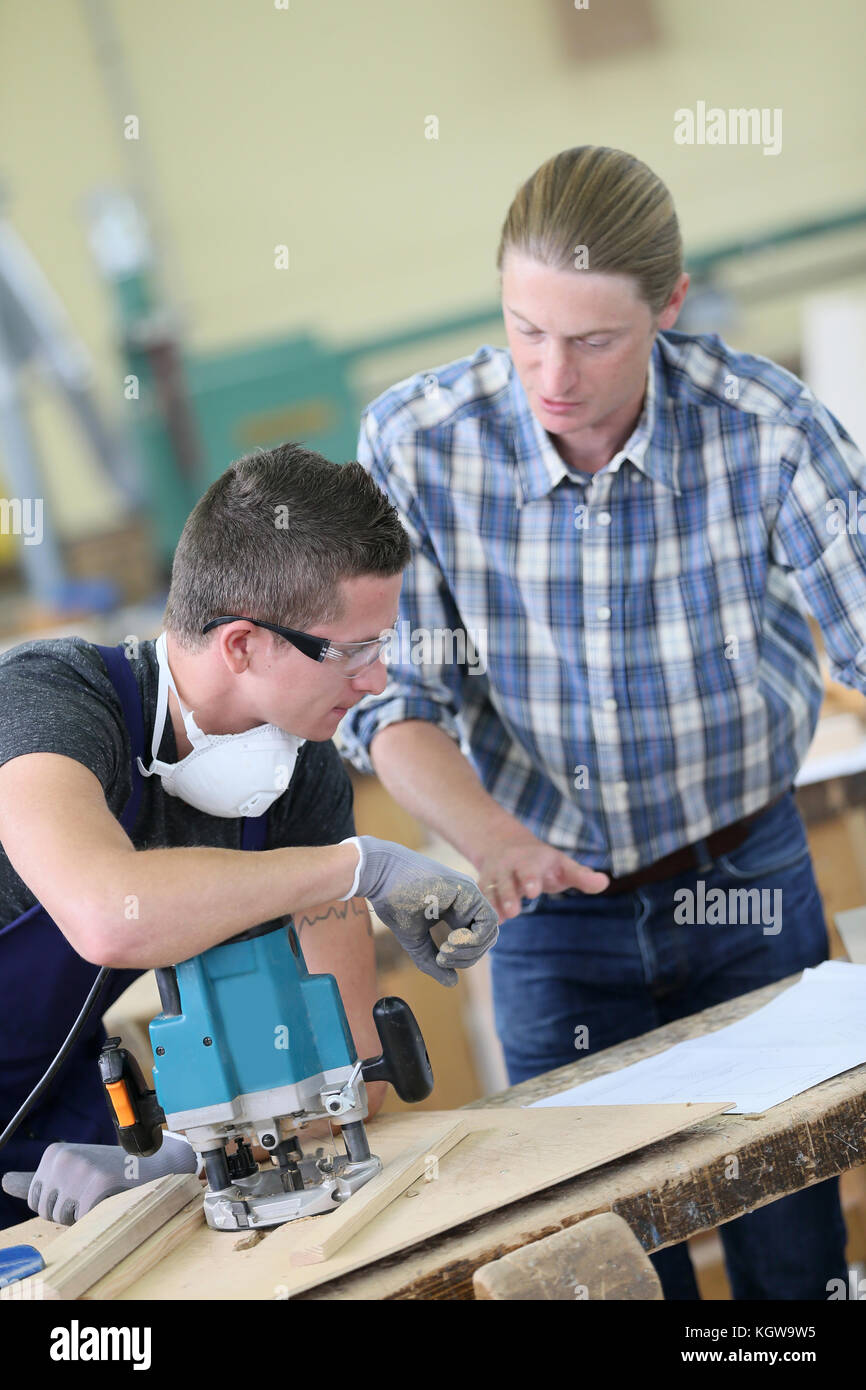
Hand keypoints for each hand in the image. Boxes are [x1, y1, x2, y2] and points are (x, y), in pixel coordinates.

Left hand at [1, 1133, 198, 1224]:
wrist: (155, 1163)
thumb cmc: (111, 1170)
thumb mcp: (71, 1168)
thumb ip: (38, 1179)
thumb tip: (4, 1182)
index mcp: (53, 1153)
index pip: (35, 1201)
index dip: (58, 1203)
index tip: (79, 1187)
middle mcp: (63, 1159)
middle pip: (48, 1212)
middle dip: (69, 1211)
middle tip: (93, 1192)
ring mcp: (80, 1170)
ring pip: (64, 1219)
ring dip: (83, 1215)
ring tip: (102, 1194)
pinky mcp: (97, 1184)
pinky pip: (84, 1220)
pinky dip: (98, 1215)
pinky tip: (112, 1197)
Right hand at [342, 836, 498, 986]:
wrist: (382, 876)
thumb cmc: (395, 902)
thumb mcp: (415, 939)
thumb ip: (432, 960)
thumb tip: (453, 983)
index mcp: (457, 909)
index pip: (475, 940)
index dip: (464, 957)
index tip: (439, 959)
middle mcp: (467, 901)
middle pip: (486, 938)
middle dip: (468, 957)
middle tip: (442, 959)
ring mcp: (470, 894)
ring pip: (490, 932)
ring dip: (470, 951)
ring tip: (445, 951)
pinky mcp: (469, 890)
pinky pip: (488, 921)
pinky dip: (473, 939)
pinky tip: (451, 940)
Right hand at [473, 825, 608, 920]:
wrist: (504, 845)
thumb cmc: (543, 863)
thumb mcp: (562, 865)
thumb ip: (581, 876)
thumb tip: (604, 882)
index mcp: (530, 860)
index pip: (530, 868)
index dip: (530, 878)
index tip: (533, 890)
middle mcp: (509, 867)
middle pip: (507, 880)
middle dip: (509, 895)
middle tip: (515, 912)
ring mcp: (493, 876)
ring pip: (489, 890)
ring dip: (492, 905)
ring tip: (498, 920)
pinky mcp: (482, 887)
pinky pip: (477, 897)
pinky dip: (478, 909)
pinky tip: (480, 925)